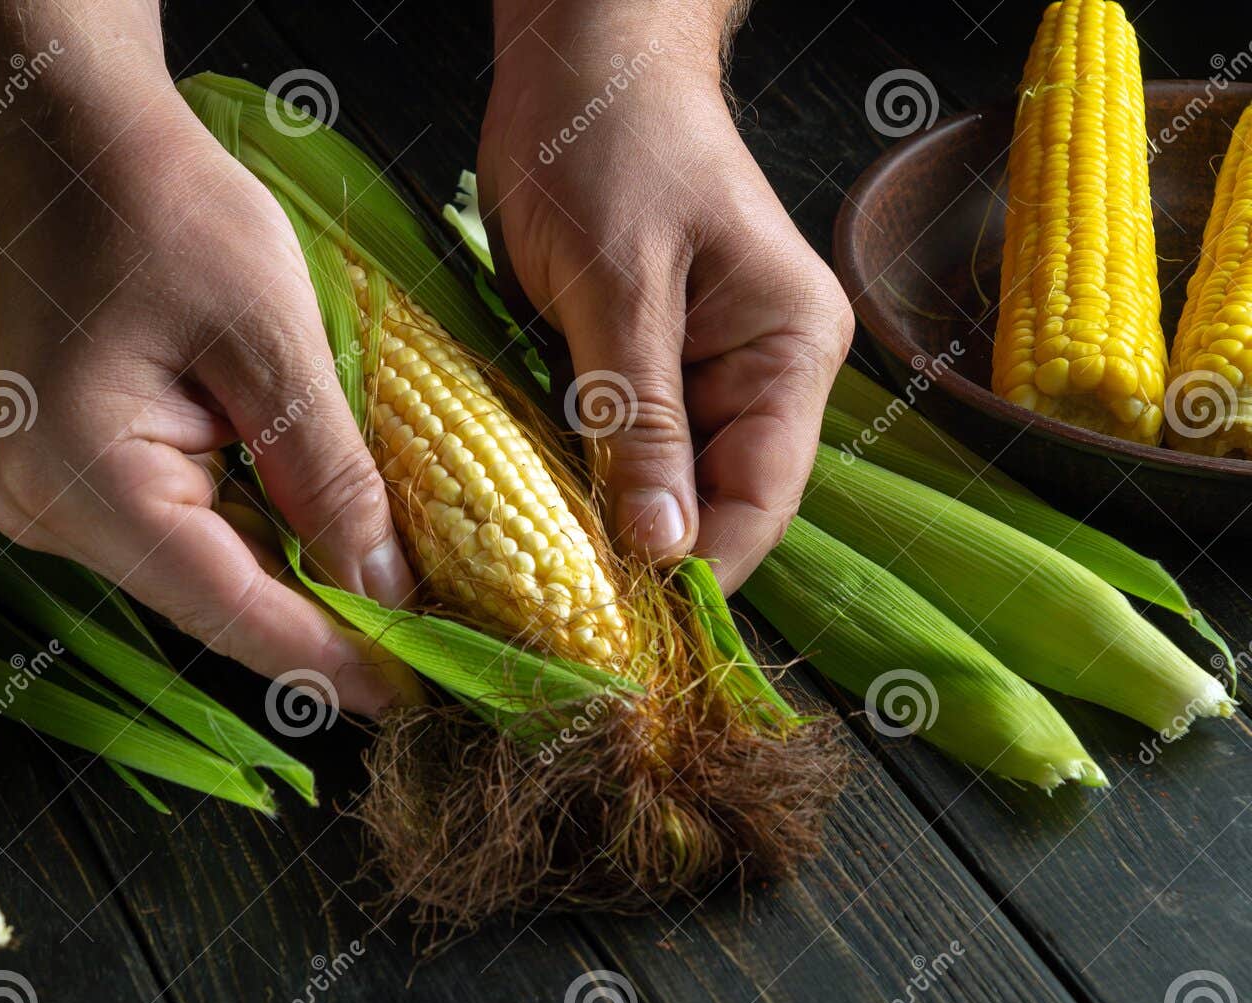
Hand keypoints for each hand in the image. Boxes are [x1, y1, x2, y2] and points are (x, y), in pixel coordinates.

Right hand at [0, 3, 418, 712]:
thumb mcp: (274, 339)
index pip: (230, 605)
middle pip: (213, 605)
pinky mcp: (81, 485)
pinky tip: (327, 558)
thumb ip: (329, 476)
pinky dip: (259, 551)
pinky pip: (185, 542)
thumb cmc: (171, 214)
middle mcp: (53, 513)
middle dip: (321, 633)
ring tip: (393, 621)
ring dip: (294, 597)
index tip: (414, 695)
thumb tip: (384, 589)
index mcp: (89, 479)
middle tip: (423, 662)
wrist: (81, 150)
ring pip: (203, 580)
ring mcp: (56, 504)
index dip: (328, 659)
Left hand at [481, 0, 853, 589]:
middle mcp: (756, 377)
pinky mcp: (635, 373)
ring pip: (656, 491)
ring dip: (600, 531)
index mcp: (790, 352)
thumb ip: (641, 421)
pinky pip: (613, 454)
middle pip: (712, 507)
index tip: (625, 628)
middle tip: (560, 619)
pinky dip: (573, 486)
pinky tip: (525, 521)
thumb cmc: (612, 144)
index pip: (762, 498)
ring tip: (534, 585)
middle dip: (643, 561)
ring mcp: (695, 379)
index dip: (701, 570)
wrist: (577, 60)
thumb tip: (663, 550)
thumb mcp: (622, 287)